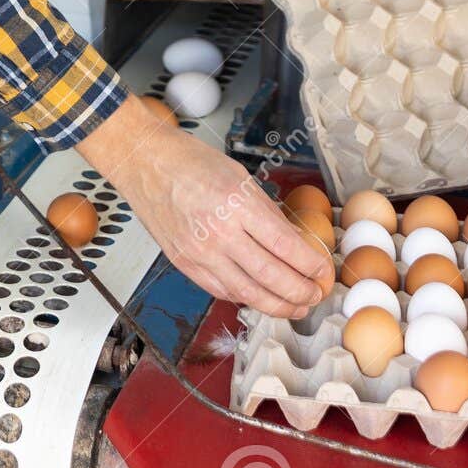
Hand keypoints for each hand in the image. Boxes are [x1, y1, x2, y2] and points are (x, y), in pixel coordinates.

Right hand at [77, 97, 329, 316]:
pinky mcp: (184, 264)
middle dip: (303, 292)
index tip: (325, 271)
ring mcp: (199, 253)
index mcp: (236, 204)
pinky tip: (261, 296)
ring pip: (249, 294)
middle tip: (318, 294)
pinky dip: (246, 298)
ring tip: (297, 306)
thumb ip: (266, 212)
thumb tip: (295, 244)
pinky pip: (222, 291)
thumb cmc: (190, 161)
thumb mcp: (239, 176)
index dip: (313, 266)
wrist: (143, 162)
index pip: (288, 247)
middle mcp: (218, 233)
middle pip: (274, 278)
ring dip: (280, 306)